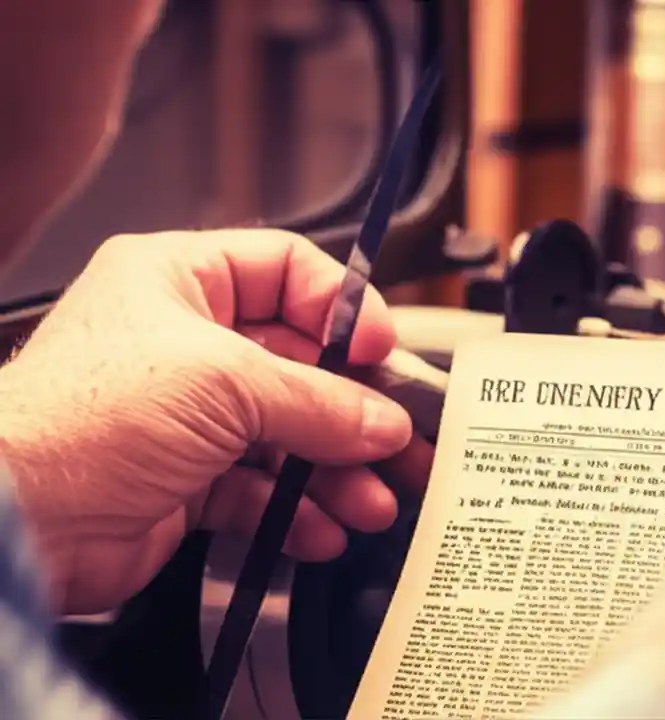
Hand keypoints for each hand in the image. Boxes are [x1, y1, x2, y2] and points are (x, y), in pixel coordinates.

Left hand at [0, 229, 432, 614]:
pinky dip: (297, 511)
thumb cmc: (82, 420)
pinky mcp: (184, 481)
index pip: (287, 271)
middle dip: (353, 408)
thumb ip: (321, 402)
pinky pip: (262, 489)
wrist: (15, 521)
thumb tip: (383, 422)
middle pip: (299, 362)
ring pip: (288, 433)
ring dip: (336, 469)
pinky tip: (323, 529)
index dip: (342, 308)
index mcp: (180, 280)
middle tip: (398, 440)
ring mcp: (186, 415)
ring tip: (370, 500)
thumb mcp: (227, 384)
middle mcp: (185, 342)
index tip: (380, 351)